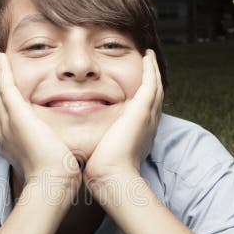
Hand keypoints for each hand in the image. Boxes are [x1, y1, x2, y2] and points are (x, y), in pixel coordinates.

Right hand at [0, 50, 81, 188]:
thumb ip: (47, 146)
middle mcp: (2, 132)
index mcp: (9, 142)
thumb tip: (57, 144)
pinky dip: (0, 71)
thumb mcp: (46, 158)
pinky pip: (3, 87)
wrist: (52, 182)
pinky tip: (0, 57)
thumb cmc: (55, 176)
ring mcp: (7, 123)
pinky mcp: (16, 116)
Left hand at [83, 49, 163, 188]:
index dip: (142, 97)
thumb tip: (77, 143)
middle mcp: (147, 124)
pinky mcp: (142, 109)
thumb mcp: (100, 153)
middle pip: (154, 96)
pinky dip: (150, 69)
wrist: (111, 177)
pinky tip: (147, 56)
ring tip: (149, 56)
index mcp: (138, 134)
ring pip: (155, 87)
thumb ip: (94, 144)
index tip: (135, 86)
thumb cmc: (101, 171)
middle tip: (149, 64)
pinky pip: (151, 83)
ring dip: (152, 70)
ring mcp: (147, 116)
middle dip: (152, 80)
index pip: (143, 110)